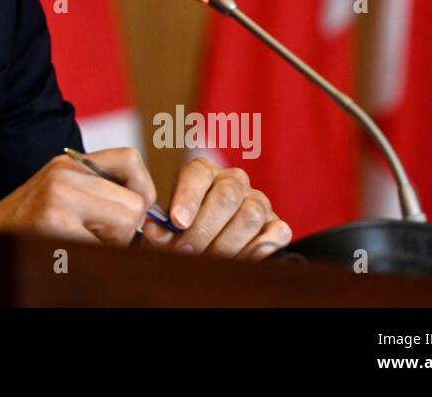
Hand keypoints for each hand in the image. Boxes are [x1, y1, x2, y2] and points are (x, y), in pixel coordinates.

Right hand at [0, 147, 154, 244]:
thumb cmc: (24, 227)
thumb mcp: (61, 195)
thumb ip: (99, 193)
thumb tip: (153, 213)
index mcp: (68, 164)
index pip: (132, 160)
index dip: (142, 191)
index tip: (131, 214)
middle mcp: (64, 175)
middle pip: (135, 204)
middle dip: (125, 230)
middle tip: (93, 238)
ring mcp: (58, 201)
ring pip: (126, 225)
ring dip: (110, 246)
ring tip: (76, 244)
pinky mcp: (54, 228)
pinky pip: (104, 249)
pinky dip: (92, 259)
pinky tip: (66, 255)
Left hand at [140, 157, 290, 258]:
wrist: (211, 245)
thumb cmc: (184, 233)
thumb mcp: (168, 229)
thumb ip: (161, 229)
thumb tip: (154, 229)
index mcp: (203, 172)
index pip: (197, 174)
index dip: (188, 198)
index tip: (178, 222)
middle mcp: (233, 180)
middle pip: (226, 196)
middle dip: (204, 229)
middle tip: (187, 251)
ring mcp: (258, 200)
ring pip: (250, 215)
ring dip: (227, 243)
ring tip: (208, 259)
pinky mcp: (276, 223)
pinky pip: (277, 233)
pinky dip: (259, 249)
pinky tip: (239, 259)